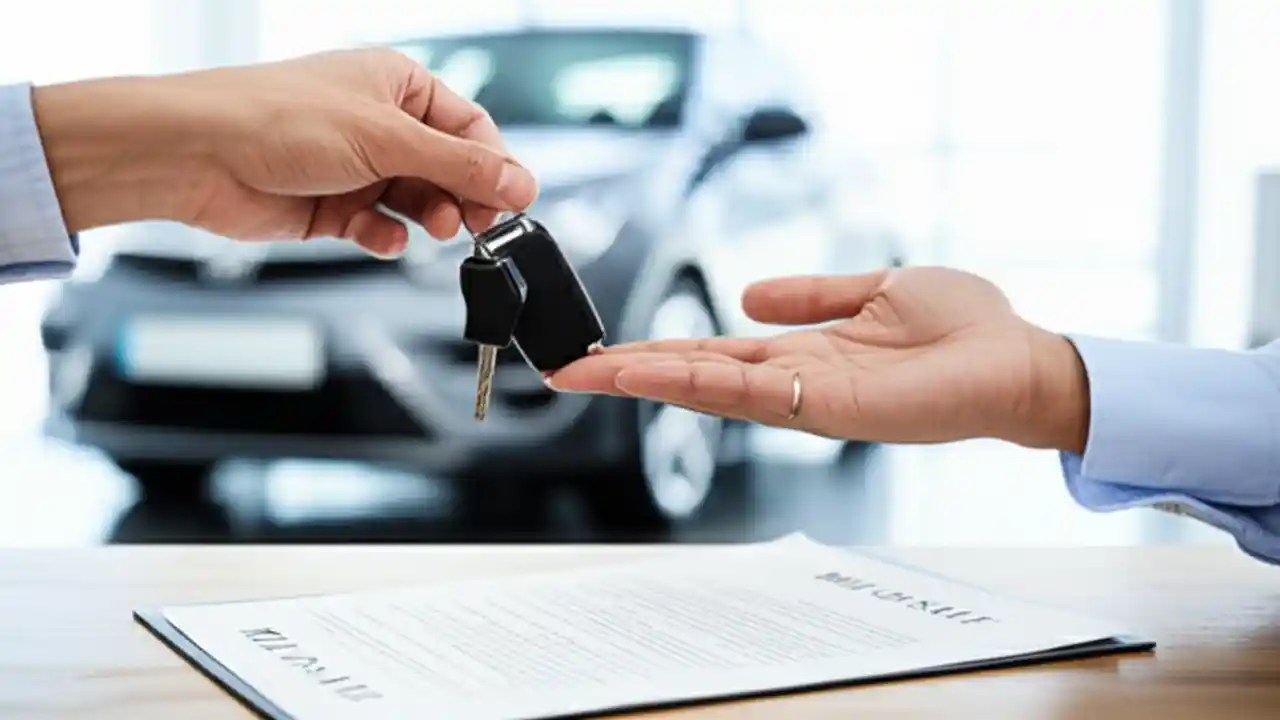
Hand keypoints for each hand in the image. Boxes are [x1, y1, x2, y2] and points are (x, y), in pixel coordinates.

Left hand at [31, 48, 537, 255]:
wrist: (198, 155)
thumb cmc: (276, 118)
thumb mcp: (387, 138)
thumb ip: (460, 166)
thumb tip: (518, 181)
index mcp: (398, 85)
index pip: (470, 128)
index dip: (495, 165)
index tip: (515, 200)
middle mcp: (379, 123)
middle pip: (448, 169)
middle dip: (464, 197)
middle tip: (478, 223)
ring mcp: (355, 166)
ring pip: (416, 201)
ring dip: (429, 218)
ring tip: (434, 227)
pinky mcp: (332, 207)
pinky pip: (378, 227)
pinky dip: (386, 236)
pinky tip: (383, 237)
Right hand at [550, 267, 1090, 452]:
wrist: (1017, 359)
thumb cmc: (964, 328)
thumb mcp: (875, 289)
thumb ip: (811, 293)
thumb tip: (750, 294)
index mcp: (801, 354)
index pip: (712, 352)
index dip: (655, 352)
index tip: (603, 351)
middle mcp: (793, 381)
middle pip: (694, 375)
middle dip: (628, 373)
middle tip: (564, 370)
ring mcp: (804, 400)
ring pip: (707, 387)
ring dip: (645, 379)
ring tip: (586, 373)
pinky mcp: (825, 408)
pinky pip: (749, 393)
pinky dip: (695, 383)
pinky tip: (652, 373)